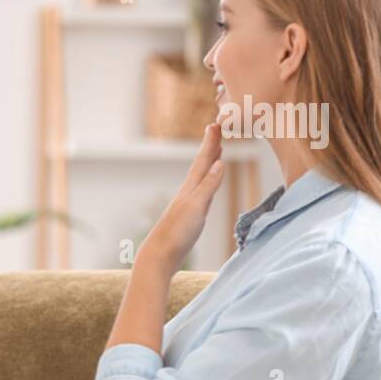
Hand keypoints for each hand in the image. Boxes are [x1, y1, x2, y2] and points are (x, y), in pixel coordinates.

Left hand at [139, 122, 225, 272]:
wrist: (160, 257)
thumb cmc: (177, 233)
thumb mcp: (196, 207)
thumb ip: (208, 186)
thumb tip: (220, 162)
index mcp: (190, 189)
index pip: (203, 160)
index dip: (211, 142)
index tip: (216, 123)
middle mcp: (189, 193)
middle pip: (202, 165)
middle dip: (211, 147)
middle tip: (217, 129)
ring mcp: (189, 204)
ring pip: (202, 177)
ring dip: (210, 162)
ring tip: (217, 151)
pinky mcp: (190, 216)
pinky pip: (203, 192)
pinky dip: (208, 182)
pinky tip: (209, 184)